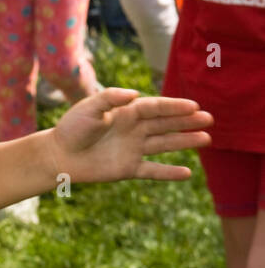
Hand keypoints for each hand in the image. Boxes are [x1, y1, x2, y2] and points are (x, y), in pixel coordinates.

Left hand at [44, 88, 212, 185]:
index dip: (174, 106)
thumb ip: (110, 98)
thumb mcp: (88, 108)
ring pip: (164, 144)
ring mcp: (132, 149)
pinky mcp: (128, 168)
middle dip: (186, 121)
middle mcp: (133, 130)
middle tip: (209, 118)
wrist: (57, 155)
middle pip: (165, 124)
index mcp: (125, 113)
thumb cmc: (71, 128)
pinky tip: (187, 173)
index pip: (155, 108)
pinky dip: (168, 173)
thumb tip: (135, 94)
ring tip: (206, 138)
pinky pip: (152, 170)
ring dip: (184, 142)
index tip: (194, 106)